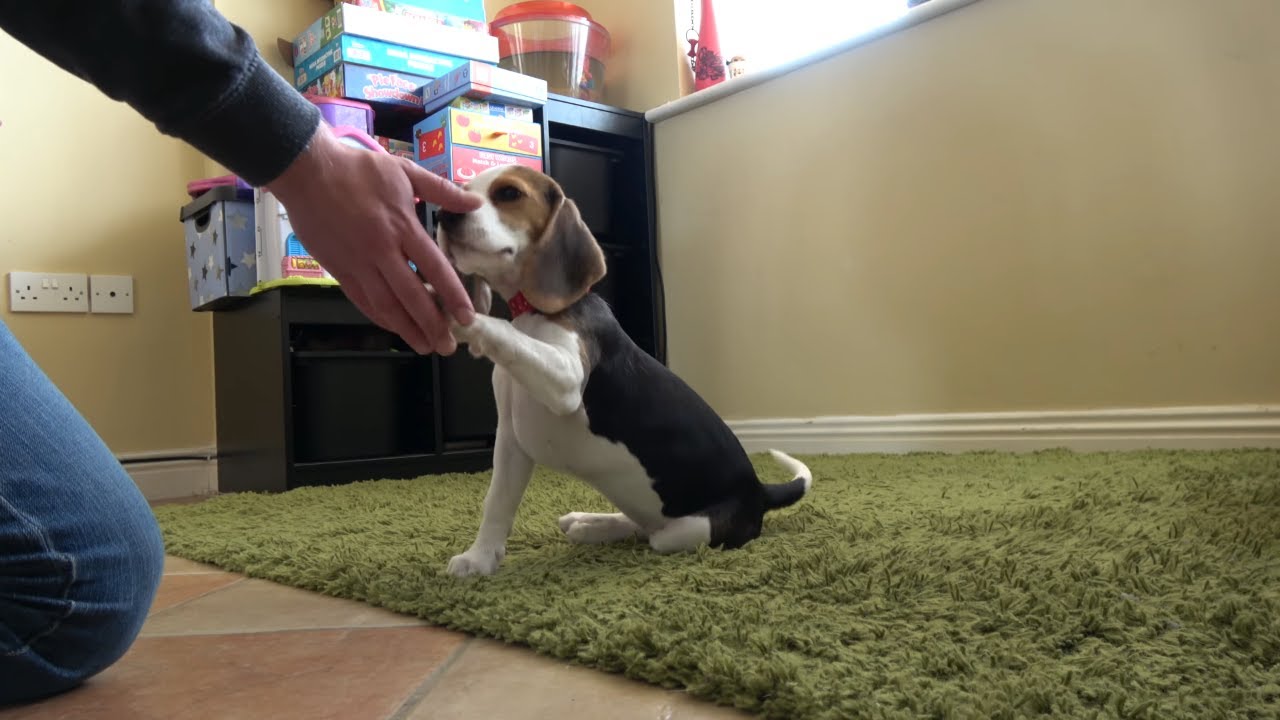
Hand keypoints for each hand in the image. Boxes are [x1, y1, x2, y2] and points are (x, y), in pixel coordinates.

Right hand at [266, 123, 482, 354]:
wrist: (307, 170)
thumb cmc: (358, 168)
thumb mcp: (405, 171)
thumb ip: (442, 190)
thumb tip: (475, 202)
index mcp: (402, 226)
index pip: (434, 268)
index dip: (452, 296)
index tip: (466, 317)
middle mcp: (381, 250)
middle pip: (411, 295)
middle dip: (432, 324)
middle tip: (447, 345)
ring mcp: (357, 262)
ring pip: (385, 304)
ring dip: (406, 329)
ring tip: (424, 346)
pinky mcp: (337, 268)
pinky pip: (361, 299)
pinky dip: (378, 317)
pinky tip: (393, 327)